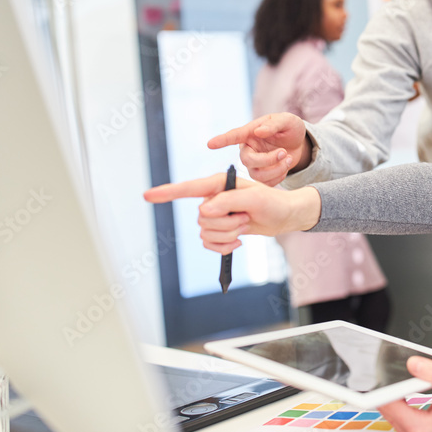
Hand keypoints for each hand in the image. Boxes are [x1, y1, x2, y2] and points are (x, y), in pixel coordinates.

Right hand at [143, 175, 320, 253]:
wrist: (283, 216)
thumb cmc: (272, 202)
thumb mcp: (254, 198)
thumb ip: (228, 202)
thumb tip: (203, 211)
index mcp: (217, 184)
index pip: (187, 189)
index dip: (167, 193)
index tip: (147, 196)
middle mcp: (212, 198)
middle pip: (201, 219)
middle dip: (226, 224)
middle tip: (246, 217)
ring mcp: (215, 215)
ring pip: (205, 233)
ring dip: (228, 234)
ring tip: (245, 224)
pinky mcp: (219, 230)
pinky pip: (208, 244)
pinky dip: (223, 247)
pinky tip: (238, 243)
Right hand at [207, 113, 310, 185]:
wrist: (299, 143)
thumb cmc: (290, 128)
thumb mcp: (287, 120)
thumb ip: (273, 124)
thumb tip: (258, 131)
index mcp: (250, 133)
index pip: (234, 136)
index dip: (222, 140)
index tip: (210, 144)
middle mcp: (248, 149)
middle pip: (247, 160)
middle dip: (267, 160)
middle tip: (283, 152)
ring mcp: (254, 164)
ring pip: (257, 175)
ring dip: (276, 169)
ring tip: (288, 158)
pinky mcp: (262, 176)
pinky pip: (266, 183)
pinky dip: (279, 176)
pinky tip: (286, 165)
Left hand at [377, 356, 431, 431]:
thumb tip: (412, 363)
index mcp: (421, 427)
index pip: (389, 406)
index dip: (380, 388)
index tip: (373, 372)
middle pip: (385, 408)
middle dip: (382, 388)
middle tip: (379, 366)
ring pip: (387, 410)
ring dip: (386, 393)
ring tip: (385, 373)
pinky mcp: (410, 431)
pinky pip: (394, 413)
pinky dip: (392, 398)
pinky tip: (393, 385)